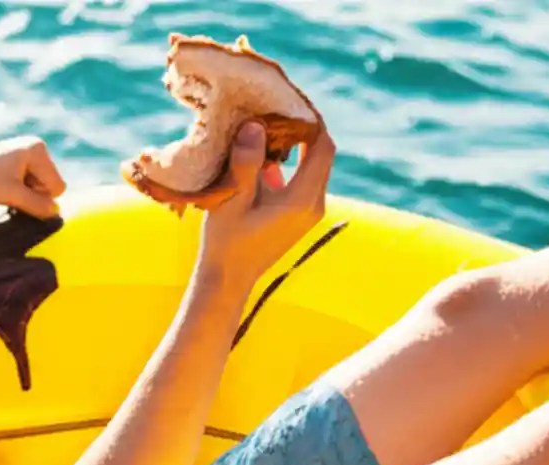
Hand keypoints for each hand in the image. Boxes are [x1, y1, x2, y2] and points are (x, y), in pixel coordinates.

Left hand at [0, 136, 67, 218]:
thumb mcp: (13, 196)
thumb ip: (38, 205)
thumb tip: (56, 211)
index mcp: (38, 149)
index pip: (58, 186)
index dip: (40, 197)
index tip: (16, 192)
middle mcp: (34, 146)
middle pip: (50, 185)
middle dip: (33, 194)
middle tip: (7, 191)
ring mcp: (24, 152)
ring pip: (39, 186)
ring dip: (24, 194)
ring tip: (2, 189)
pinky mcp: (14, 159)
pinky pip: (28, 182)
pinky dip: (17, 189)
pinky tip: (0, 187)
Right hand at [140, 122, 334, 285]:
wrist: (228, 280)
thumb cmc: (227, 243)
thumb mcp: (232, 199)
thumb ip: (246, 162)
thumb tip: (255, 125)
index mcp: (302, 200)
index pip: (322, 147)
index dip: (311, 120)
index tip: (289, 100)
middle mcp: (313, 205)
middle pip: (319, 154)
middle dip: (300, 130)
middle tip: (274, 108)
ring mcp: (307, 212)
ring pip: (309, 167)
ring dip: (290, 148)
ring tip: (262, 128)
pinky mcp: (296, 217)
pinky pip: (299, 181)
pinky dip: (284, 166)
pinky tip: (256, 158)